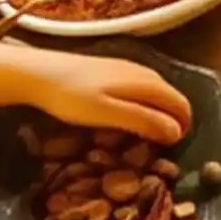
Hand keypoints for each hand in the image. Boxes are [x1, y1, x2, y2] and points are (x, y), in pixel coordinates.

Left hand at [10, 48, 190, 144]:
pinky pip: (142, 89)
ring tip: (144, 136)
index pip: (182, 105)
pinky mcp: (114, 69)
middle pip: (172, 98)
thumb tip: (177, 132)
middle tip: (158, 147)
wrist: (37, 72)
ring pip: (157, 93)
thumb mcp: (109, 114)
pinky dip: (144, 105)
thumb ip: (145, 121)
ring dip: (158, 114)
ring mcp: (130, 68)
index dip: (183, 129)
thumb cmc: (72, 98)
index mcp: (149, 83)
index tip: (171, 151)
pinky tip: (126, 115)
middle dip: (172, 122)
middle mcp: (146, 72)